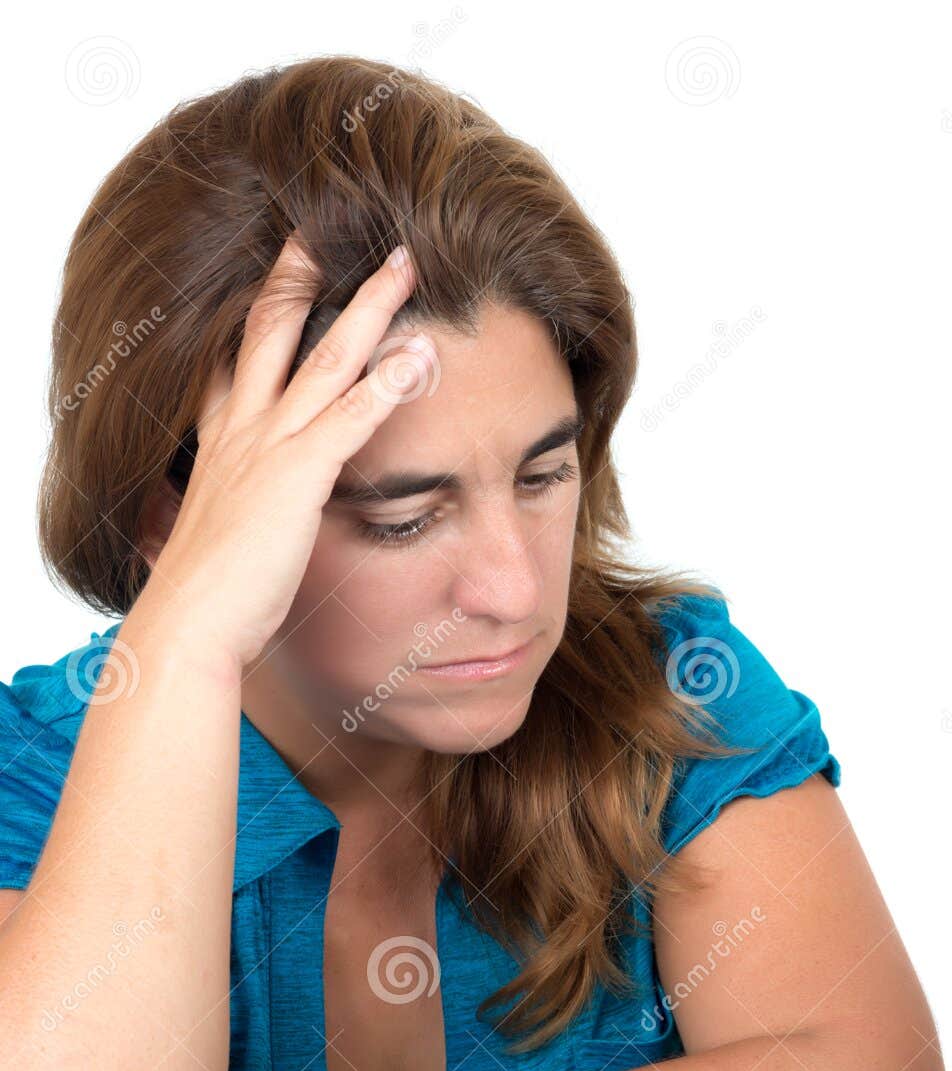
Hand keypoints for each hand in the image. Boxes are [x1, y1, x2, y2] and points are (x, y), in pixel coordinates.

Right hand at [142, 236, 431, 666]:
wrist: (189, 625)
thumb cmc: (209, 601)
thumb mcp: (221, 544)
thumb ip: (239, 523)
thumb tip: (242, 537)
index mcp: (223, 448)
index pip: (239, 363)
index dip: (259, 316)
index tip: (277, 278)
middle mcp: (243, 434)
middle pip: (275, 333)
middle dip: (303, 276)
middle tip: (327, 227)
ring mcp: (270, 448)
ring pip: (327, 357)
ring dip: (370, 307)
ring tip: (406, 264)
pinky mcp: (298, 474)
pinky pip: (353, 414)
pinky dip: (391, 380)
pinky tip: (424, 350)